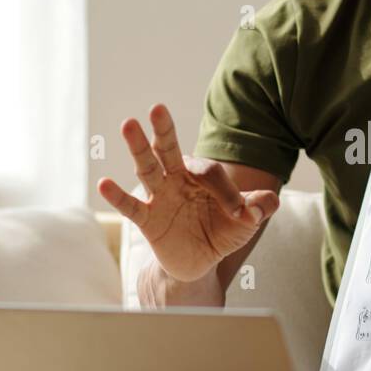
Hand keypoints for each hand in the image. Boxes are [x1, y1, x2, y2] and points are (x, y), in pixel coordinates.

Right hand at [96, 103, 278, 282]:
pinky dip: (117, 196)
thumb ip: (260, 207)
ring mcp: (159, 197)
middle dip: (164, 130)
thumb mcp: (246, 220)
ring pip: (147, 169)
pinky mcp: (147, 220)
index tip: (243, 214)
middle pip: (168, 149)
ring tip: (128, 125)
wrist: (200, 262)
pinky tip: (103, 183)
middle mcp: (176, 179)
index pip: (210, 172)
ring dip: (138, 148)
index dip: (228, 193)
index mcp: (199, 175)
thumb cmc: (222, 232)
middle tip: (157, 108)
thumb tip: (267, 203)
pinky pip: (130, 207)